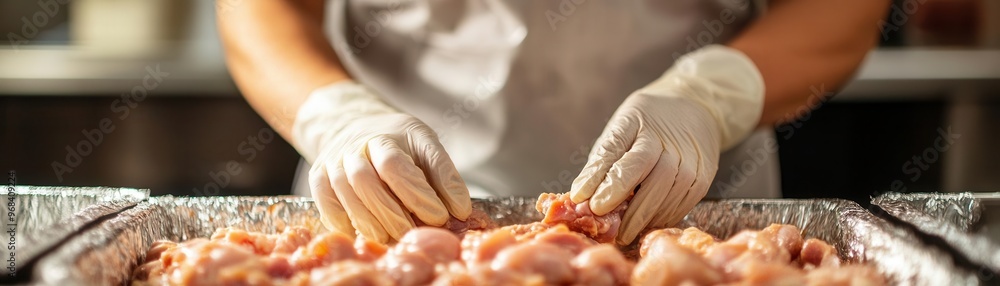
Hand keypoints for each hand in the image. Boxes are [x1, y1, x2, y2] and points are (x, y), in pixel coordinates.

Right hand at [294, 82, 471, 242]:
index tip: (440, 216)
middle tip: (412, 233)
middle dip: (391, 212)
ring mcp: (334, 160)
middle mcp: (356, 145)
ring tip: (391, 239)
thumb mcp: (426, 146)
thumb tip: (460, 211)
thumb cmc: (399, 142)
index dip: (418, 194)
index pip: (396, 165)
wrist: (354, 124)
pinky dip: (342, 220)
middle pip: (366, 180)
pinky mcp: (318, 175)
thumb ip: (444, 175)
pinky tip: (362, 234)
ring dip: (368, 220)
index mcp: (387, 135)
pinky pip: (324, 201)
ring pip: (344, 191)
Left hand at [569, 45, 764, 244]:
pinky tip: (648, 224)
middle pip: (652, 181)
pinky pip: (682, 205)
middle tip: (612, 232)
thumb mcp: (620, 129)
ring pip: (669, 197)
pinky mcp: (702, 177)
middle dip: (631, 210)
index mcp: (639, 123)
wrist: (693, 106)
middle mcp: (668, 142)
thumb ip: (602, 162)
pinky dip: (663, 218)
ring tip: (626, 232)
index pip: (624, 155)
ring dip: (646, 219)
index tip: (590, 204)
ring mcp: (689, 160)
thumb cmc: (645, 123)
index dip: (608, 183)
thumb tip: (579, 195)